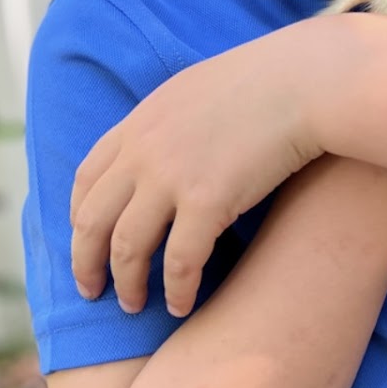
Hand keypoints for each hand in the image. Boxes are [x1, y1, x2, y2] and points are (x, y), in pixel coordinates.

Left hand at [70, 25, 322, 319]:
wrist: (306, 81)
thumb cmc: (268, 83)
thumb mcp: (198, 90)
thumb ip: (169, 123)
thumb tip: (167, 146)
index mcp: (139, 124)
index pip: (87, 180)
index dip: (80, 218)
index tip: (87, 242)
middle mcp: (143, 153)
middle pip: (93, 220)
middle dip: (86, 262)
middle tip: (91, 290)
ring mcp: (171, 178)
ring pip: (127, 248)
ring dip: (127, 284)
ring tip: (133, 306)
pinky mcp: (207, 202)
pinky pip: (179, 262)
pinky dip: (176, 290)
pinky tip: (181, 306)